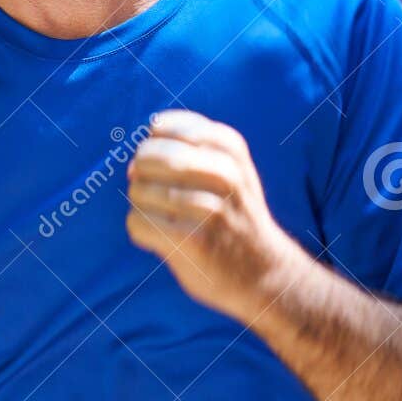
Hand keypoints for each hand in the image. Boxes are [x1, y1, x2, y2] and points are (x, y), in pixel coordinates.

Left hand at [126, 109, 298, 321]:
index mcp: (231, 149)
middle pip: (148, 157)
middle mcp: (223, 174)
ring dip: (139, 203)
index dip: (151, 144)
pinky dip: (139, 229)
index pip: (164, 127)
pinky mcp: (193, 241)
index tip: (160, 164)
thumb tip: (136, 156)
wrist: (266, 273)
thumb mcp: (234, 170)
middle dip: (139, 172)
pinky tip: (157, 236)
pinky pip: (139, 223)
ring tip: (158, 215)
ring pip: (140, 191)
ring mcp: (209, 209)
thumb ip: (196, 149)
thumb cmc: (236, 216)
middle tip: (151, 190)